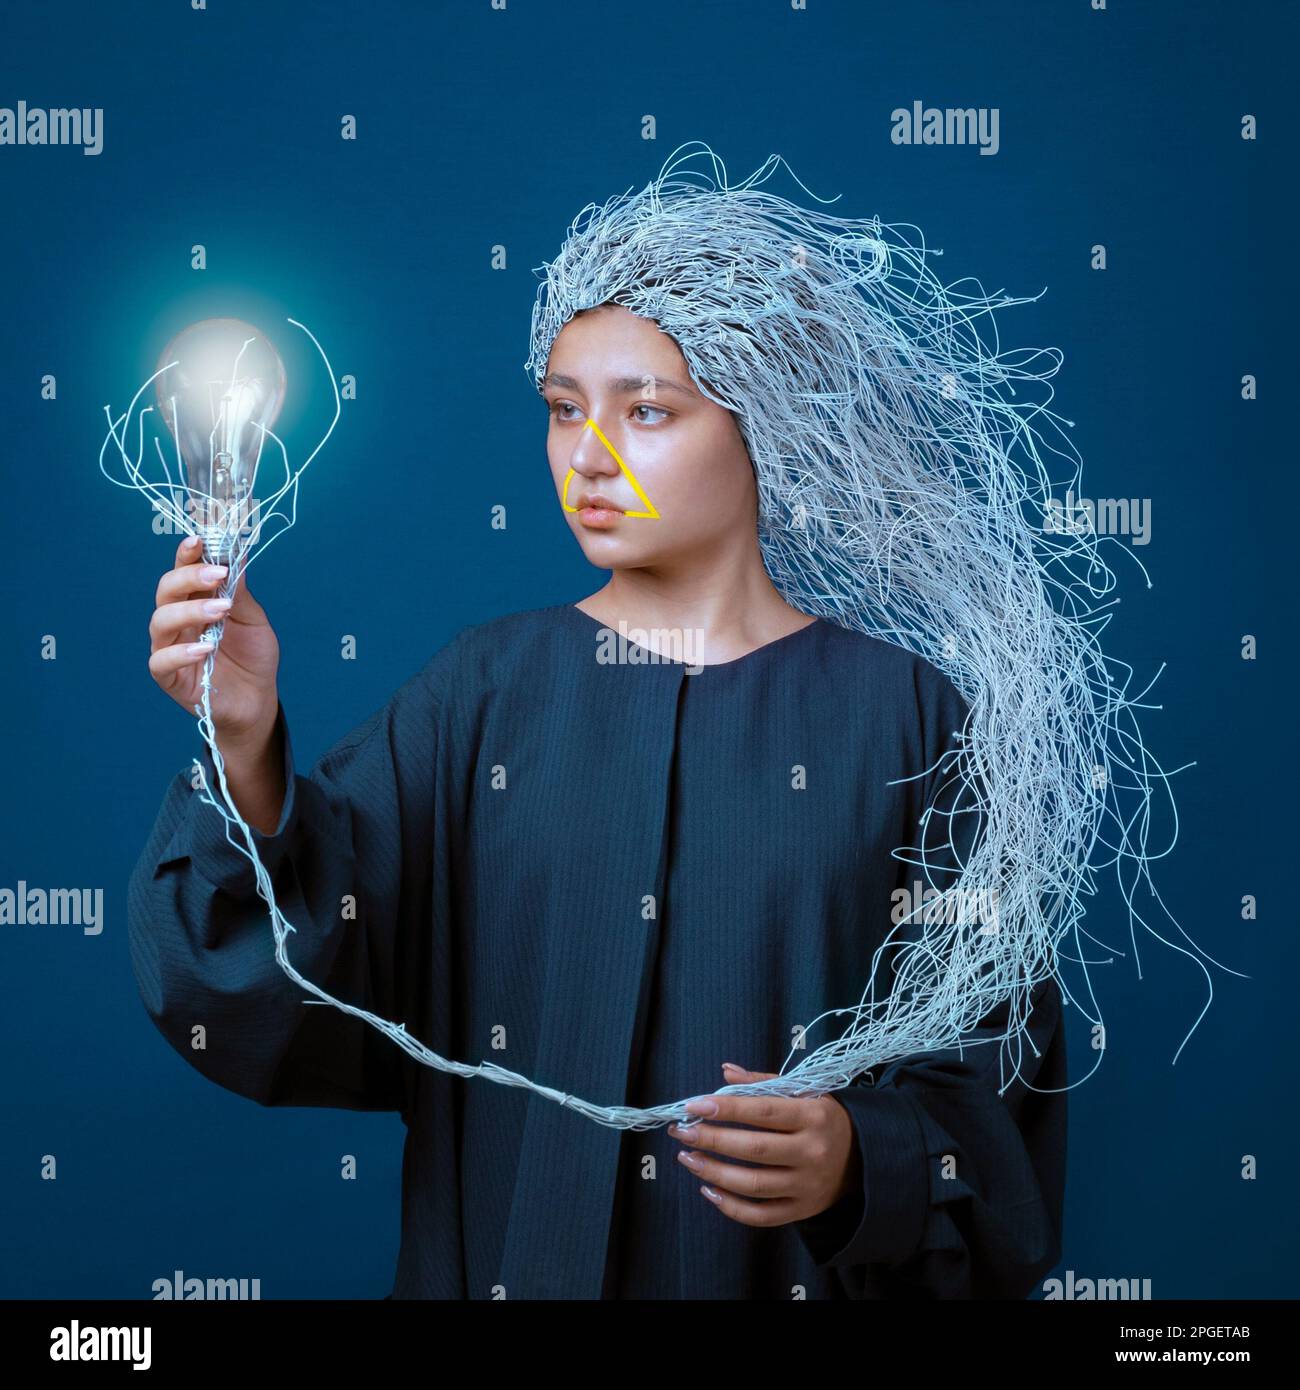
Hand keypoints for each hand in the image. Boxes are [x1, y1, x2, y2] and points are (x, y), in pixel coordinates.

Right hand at [147, 535, 279, 743]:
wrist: (258, 699)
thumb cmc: (253, 657)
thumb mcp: (254, 620)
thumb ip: (241, 592)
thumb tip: (235, 553)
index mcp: (195, 601)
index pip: (183, 571)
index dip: (187, 554)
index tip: (200, 539)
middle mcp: (178, 621)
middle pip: (167, 591)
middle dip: (189, 577)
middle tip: (218, 574)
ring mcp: (170, 647)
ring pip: (161, 621)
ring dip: (190, 611)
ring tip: (221, 610)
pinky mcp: (170, 677)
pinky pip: (161, 661)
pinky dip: (180, 653)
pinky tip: (204, 648)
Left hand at [666, 1062, 861, 1227]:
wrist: (860, 1158)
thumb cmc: (822, 1118)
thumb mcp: (803, 1092)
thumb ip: (763, 1082)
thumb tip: (725, 1072)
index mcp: (813, 1116)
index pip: (765, 1111)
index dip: (728, 1108)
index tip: (694, 1105)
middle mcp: (812, 1152)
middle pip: (755, 1149)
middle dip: (712, 1139)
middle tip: (682, 1130)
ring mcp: (807, 1186)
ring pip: (754, 1185)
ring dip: (714, 1172)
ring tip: (687, 1158)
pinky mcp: (802, 1211)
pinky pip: (762, 1215)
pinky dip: (731, 1207)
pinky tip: (708, 1190)